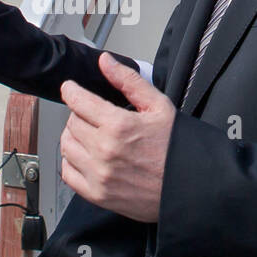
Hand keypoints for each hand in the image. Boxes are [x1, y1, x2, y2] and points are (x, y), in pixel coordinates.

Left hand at [59, 53, 175, 223]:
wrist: (190, 187)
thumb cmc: (176, 148)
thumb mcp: (159, 106)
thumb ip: (129, 81)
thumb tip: (106, 62)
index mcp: (119, 125)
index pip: (78, 101)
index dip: (71, 91)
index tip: (71, 89)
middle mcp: (105, 150)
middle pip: (71, 122)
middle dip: (79, 114)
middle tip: (94, 116)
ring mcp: (99, 174)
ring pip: (66, 146)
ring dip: (74, 137)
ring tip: (91, 135)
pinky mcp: (97, 194)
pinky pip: (68, 173)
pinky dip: (71, 162)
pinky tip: (86, 157)